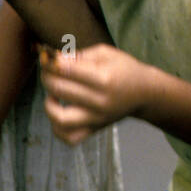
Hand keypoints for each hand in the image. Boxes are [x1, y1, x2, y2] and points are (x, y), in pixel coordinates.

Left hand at [39, 44, 153, 144]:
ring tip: (52, 93)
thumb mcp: (106, 53)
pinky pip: (68, 137)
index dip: (50, 61)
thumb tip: (52, 58)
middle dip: (47, 75)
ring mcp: (96, 119)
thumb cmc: (124, 69)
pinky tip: (59, 111)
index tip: (45, 56)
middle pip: (59, 89)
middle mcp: (100, 101)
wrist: (145, 93)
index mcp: (104, 77)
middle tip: (47, 69)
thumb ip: (78, 55)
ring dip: (48, 103)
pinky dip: (56, 127)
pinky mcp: (94, 130)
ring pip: (59, 118)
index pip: (66, 69)